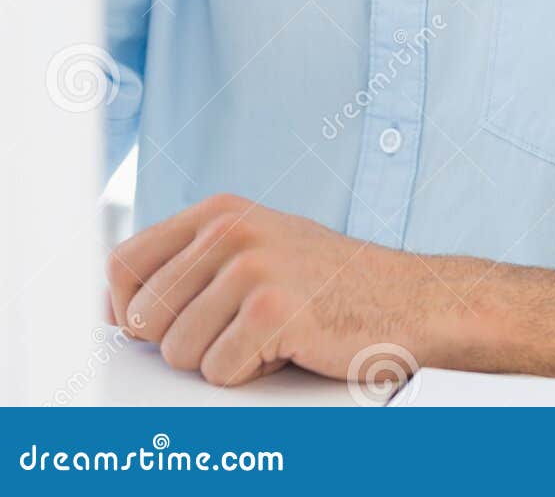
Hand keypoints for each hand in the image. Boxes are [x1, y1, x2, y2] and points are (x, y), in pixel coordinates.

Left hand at [105, 193, 460, 388]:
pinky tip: (285, 347)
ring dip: (219, 360)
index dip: (122, 311)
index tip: (146, 331)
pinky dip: (250, 374)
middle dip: (181, 342)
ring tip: (264, 335)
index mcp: (219, 211)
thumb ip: (191, 266)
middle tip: (232, 332)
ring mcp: (252, 266)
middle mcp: (231, 229)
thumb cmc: (327, 284)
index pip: (122, 264)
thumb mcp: (254, 252)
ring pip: (177, 351)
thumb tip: (117, 309)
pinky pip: (219, 372)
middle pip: (143, 316)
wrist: (406, 299)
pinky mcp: (273, 309)